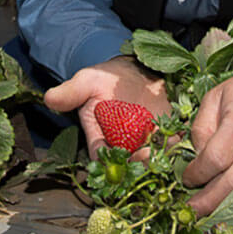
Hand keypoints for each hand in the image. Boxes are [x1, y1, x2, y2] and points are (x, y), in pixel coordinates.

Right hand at [43, 55, 168, 158]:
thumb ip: (71, 92)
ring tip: (164, 147)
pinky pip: (173, 145)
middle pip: (129, 164)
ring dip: (160, 157)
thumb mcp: (87, 81)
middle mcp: (124, 147)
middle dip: (137, 163)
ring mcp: (146, 143)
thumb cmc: (106, 79)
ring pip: (153, 159)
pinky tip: (182, 138)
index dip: (107, 158)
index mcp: (101, 139)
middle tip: (144, 154)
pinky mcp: (167, 134)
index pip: (100, 154)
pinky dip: (177, 144)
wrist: (133, 70)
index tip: (114, 156)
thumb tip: (50, 98)